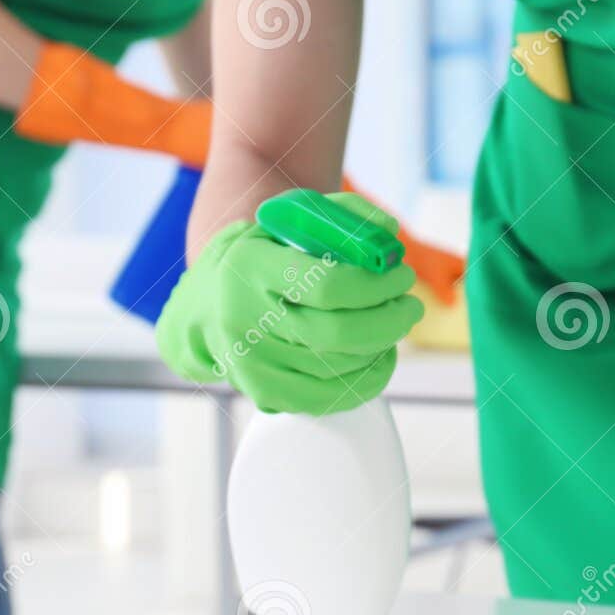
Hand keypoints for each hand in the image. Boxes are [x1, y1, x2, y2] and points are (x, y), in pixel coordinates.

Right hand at [156, 193, 421, 414]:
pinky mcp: (264, 392)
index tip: (401, 275)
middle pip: (338, 334)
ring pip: (338, 368)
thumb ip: (341, 216)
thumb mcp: (287, 222)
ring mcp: (251, 362)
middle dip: (388, 320)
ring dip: (381, 346)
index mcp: (250, 266)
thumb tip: (389, 232)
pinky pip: (329, 398)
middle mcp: (244, 318)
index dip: (376, 286)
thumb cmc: (258, 258)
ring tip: (395, 324)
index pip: (327, 286)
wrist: (204, 307)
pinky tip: (381, 357)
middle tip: (410, 305)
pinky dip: (366, 381)